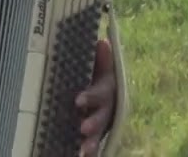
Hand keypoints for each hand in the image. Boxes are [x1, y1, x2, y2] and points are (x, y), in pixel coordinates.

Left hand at [76, 38, 116, 155]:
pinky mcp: (98, 135)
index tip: (79, 101)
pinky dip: (91, 151)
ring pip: (101, 133)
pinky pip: (95, 144)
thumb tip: (102, 42)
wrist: (108, 94)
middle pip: (104, 116)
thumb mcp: (101, 68)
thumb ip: (101, 59)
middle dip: (94, 122)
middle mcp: (108, 108)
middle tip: (83, 128)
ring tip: (83, 149)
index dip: (91, 96)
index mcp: (108, 89)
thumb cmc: (100, 79)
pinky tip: (83, 156)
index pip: (102, 92)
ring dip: (93, 141)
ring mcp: (104, 123)